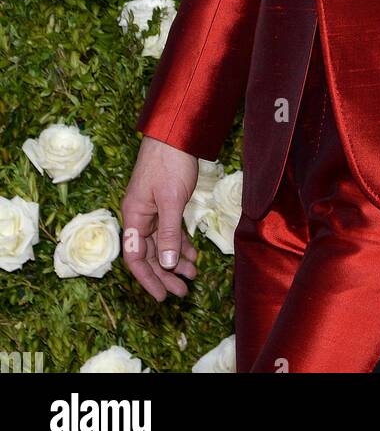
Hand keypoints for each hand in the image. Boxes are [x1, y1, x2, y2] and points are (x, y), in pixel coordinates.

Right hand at [122, 136, 199, 301]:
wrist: (175, 133)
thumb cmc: (169, 164)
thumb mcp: (171, 200)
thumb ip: (169, 232)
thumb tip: (168, 264)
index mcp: (134, 217)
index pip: (136, 258)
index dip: (149, 279)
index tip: (162, 297)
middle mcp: (140, 216)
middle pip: (150, 254)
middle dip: (166, 274)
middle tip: (183, 292)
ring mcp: (152, 210)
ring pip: (162, 243)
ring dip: (176, 260)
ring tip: (193, 276)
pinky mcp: (165, 202)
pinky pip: (170, 230)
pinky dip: (181, 243)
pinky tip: (193, 255)